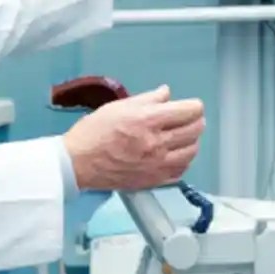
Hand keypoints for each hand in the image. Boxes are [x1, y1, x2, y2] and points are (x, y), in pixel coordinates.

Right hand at [62, 85, 205, 190]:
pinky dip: (183, 161)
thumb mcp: (119, 106)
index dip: (194, 106)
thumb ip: (148, 99)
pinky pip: (180, 170)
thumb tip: (167, 93)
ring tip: (184, 137)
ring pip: (191, 151)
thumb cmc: (94, 132)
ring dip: (192, 141)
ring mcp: (157, 164)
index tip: (192, 106)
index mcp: (148, 120)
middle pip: (194, 130)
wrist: (78, 163)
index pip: (188, 111)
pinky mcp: (153, 180)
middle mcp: (157, 143)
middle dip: (196, 121)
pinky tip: (176, 155)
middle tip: (190, 119)